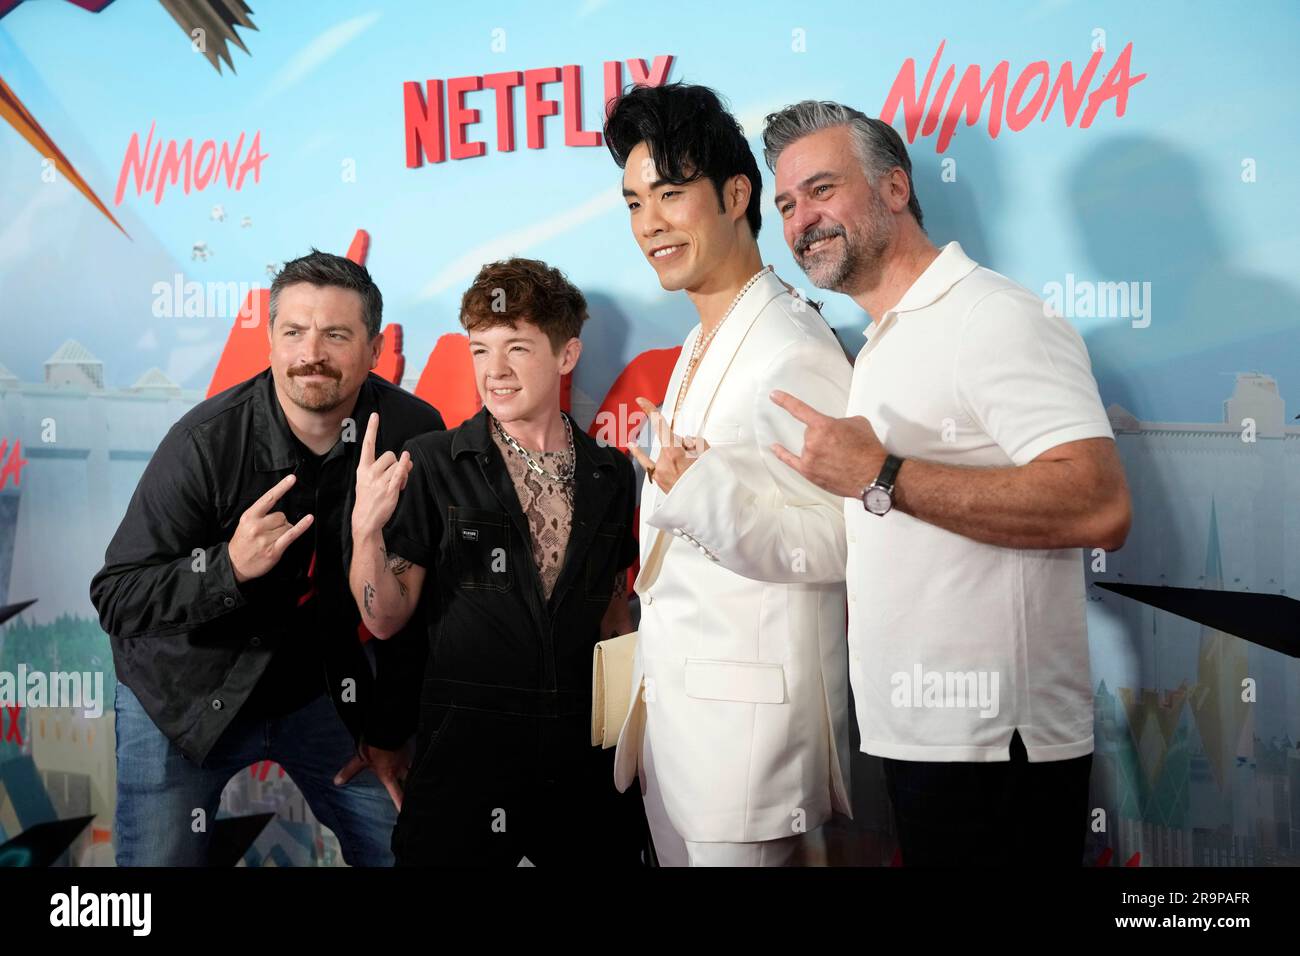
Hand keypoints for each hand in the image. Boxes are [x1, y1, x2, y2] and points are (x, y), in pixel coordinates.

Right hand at [228, 473, 313, 582]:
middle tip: (270, 532)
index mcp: (249, 516)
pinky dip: (302, 527)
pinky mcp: (274, 549)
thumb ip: (260, 514)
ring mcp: (265, 538)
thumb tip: (280, 510)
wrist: (234, 564)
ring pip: (287, 526)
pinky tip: (310, 519)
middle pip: (282, 515)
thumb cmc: (242, 543)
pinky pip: (292, 534)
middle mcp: (257, 526)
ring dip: (284, 531)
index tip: (292, 478)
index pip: (268, 498)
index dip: (281, 487)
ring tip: (272, 540)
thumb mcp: (245, 524)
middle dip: (280, 522)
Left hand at [334, 738, 414, 811]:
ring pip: (414, 771)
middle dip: (413, 790)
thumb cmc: (375, 747)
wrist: (387, 730)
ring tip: (418, 778)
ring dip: (415, 775)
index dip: (401, 804)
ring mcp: (408, 759)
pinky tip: (414, 758)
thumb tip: (337, 781)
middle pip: (410, 783)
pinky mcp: (411, 749)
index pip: (397, 794)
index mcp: (389, 775)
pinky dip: (415, 760)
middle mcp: (401, 770)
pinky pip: (415, 758)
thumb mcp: (360, 761)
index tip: (405, 812)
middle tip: (416, 796)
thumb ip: (349, 771)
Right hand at [352, 412, 411, 537]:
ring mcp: (380, 481)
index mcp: (363, 468)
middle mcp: (370, 473)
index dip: (371, 429)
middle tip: (395, 475)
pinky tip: (407, 461)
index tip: (374, 415)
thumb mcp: (369, 480)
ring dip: (402, 471)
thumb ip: (387, 468)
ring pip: (397, 464)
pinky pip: (400, 472)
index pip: (368, 444)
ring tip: (398, 483)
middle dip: (395, 462)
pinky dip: (405, 466)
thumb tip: (407, 458)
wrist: (365, 519)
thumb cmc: (369, 498)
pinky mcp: (389, 489)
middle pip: (389, 454)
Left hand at [628, 397, 708, 494]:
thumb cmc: (708, 482)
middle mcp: (663, 462)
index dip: (650, 411)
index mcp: (674, 453)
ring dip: (678, 457)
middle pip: (671, 443)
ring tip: (689, 470)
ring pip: (667, 454)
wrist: (705, 507)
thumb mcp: (707, 455)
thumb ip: (694, 442)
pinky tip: (631, 444)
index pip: (660, 426)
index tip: (640, 401)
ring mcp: (660, 472)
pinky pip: (648, 463)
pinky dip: (639, 453)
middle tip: (697, 463)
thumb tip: (684, 442)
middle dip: (684, 448)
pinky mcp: (659, 480)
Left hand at [768, 389, 884, 497]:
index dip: (785, 401)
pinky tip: (775, 447)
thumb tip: (833, 429)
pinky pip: (791, 460)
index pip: (800, 409)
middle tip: (842, 446)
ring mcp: (809, 457)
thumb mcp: (857, 423)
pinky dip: (782, 453)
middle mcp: (813, 441)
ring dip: (821, 450)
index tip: (774, 395)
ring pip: (809, 447)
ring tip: (840, 459)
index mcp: (824, 425)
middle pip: (811, 433)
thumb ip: (838, 422)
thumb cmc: (868, 450)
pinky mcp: (808, 472)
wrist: (873, 475)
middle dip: (824, 437)